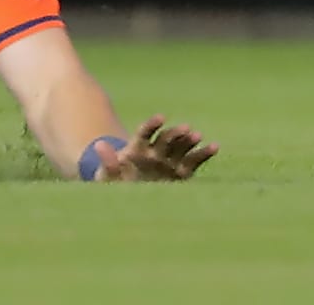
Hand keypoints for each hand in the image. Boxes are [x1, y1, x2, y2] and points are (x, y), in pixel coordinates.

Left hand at [95, 115, 218, 180]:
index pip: (144, 134)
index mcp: (136, 149)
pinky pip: (193, 162)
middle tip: (185, 128)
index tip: (161, 117)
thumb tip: (99, 145)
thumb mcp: (107, 175)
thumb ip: (107, 161)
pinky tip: (215, 146)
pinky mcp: (180, 173)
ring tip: (198, 135)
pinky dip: (203, 154)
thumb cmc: (115, 183)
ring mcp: (168, 161)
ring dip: (189, 141)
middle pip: (165, 139)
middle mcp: (154, 152)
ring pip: (180, 147)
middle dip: (174, 134)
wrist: (127, 195)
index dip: (152, 125)